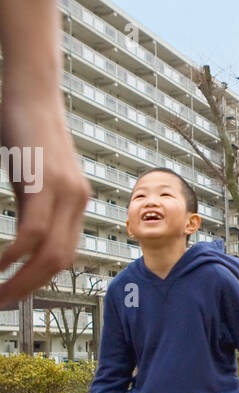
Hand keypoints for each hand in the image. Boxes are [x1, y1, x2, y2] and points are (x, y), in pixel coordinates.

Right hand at [0, 93, 89, 305]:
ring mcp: (65, 192)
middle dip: (31, 288)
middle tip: (3, 303)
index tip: (17, 292)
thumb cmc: (26, 127)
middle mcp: (77, 200)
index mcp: (76, 201)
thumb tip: (25, 233)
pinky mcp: (46, 182)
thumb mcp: (33, 174)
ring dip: (22, 280)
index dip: (41, 279)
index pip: (65, 254)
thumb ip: (34, 202)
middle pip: (61, 262)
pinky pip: (33, 232)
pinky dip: (16, 255)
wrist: (31, 88)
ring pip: (49, 254)